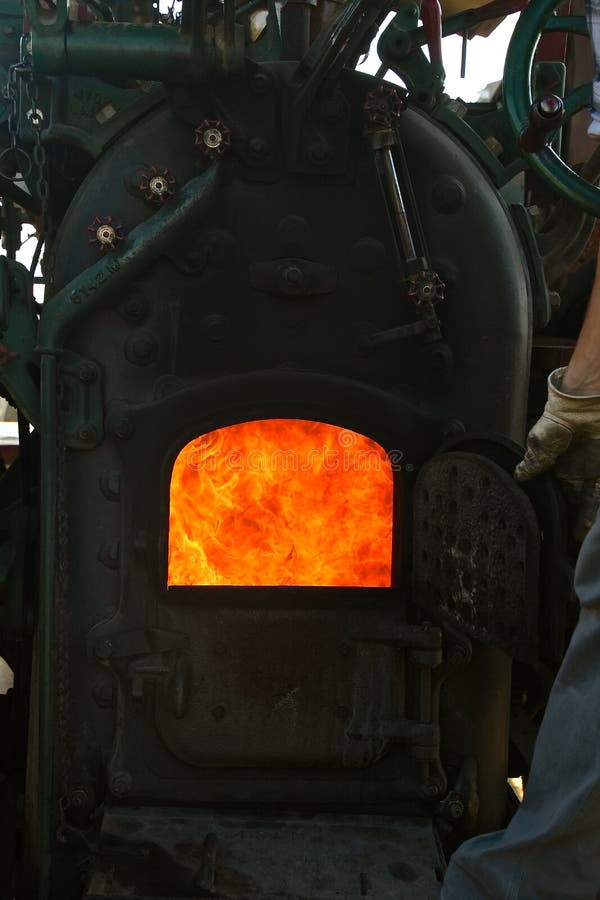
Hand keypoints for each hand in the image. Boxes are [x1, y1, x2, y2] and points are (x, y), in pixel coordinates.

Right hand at [515, 367, 599, 537]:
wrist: (583, 405)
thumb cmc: (559, 417)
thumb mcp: (538, 443)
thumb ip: (532, 463)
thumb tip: (518, 477)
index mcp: (554, 465)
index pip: (552, 493)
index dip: (551, 508)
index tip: (545, 525)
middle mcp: (573, 471)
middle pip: (571, 501)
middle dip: (568, 518)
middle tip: (562, 540)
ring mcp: (590, 472)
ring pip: (587, 503)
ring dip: (582, 520)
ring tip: (575, 541)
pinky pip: (599, 496)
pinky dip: (594, 512)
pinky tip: (588, 527)